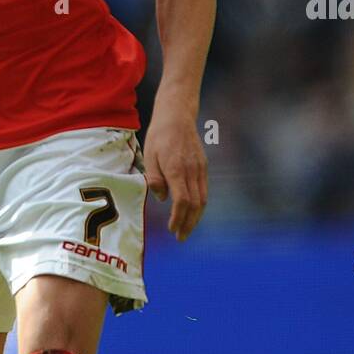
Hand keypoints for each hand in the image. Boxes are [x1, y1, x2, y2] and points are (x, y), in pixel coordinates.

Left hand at [143, 105, 206, 240]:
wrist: (177, 117)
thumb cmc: (159, 136)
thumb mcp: (149, 157)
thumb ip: (155, 179)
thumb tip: (163, 199)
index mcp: (177, 170)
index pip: (182, 201)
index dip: (178, 218)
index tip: (172, 229)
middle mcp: (192, 171)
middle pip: (195, 205)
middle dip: (188, 224)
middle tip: (181, 237)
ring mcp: (200, 169)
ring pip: (202, 199)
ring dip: (196, 217)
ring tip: (187, 229)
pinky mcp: (203, 166)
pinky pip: (204, 190)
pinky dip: (199, 205)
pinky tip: (192, 212)